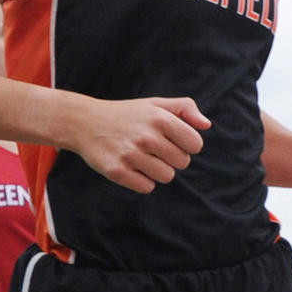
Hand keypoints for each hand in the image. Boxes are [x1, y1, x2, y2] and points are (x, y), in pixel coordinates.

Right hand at [67, 95, 209, 192]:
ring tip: (142, 158)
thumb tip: (206, 125)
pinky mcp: (117, 171)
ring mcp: (130, 154)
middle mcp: (146, 136)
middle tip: (153, 148)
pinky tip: (131, 167)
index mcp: (160, 118)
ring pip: (166, 177)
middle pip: (182, 163)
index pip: (195, 145)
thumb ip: (184, 108)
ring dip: (157, 171)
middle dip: (172, 158)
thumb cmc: (127, 115)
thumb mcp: (155, 104)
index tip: (172, 140)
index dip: (186, 144)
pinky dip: (142, 181)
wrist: (84, 122)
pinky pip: (147, 187)